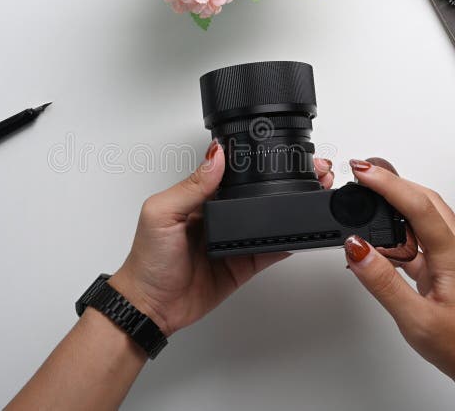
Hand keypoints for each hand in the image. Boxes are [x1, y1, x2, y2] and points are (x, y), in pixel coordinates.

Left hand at [109, 141, 334, 335]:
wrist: (151, 305)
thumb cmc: (147, 260)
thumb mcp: (162, 213)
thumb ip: (191, 186)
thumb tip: (216, 156)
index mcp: (197, 197)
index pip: (229, 172)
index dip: (250, 161)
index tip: (270, 150)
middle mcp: (217, 216)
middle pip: (254, 194)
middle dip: (277, 181)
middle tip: (300, 170)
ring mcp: (232, 240)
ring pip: (267, 220)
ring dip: (286, 209)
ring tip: (307, 194)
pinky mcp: (242, 264)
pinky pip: (270, 250)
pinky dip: (285, 242)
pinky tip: (297, 233)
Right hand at [343, 159, 454, 410]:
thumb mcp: (415, 318)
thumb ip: (382, 281)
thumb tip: (357, 247)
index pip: (418, 205)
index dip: (388, 184)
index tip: (362, 172)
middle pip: (425, 199)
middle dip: (392, 181)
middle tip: (362, 174)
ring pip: (426, 214)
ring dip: (398, 201)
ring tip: (367, 199)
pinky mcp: (449, 265)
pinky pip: (424, 235)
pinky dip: (401, 228)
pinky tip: (382, 240)